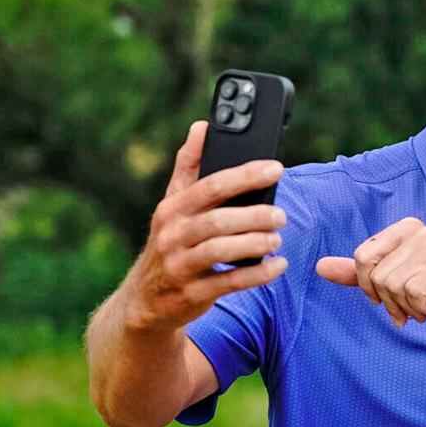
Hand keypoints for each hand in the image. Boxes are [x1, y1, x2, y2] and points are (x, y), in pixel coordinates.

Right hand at [119, 121, 288, 332]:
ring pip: (220, 251)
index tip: (276, 167)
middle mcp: (173, 236)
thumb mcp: (173, 205)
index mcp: (172, 209)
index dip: (245, 175)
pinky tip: (278, 265)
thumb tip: (202, 126)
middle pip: (217, 220)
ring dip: (254, 244)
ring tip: (277, 239)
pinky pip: (229, 283)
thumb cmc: (171, 243)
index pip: (210, 186)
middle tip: (280, 215)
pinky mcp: (191, 294)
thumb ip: (188, 167)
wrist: (145, 300)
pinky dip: (257, 274)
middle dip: (254, 216)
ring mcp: (180, 266)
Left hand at [316, 218, 425, 343]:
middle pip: (377, 274)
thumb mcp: (394, 280)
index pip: (362, 257)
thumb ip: (359, 273)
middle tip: (409, 306)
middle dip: (389, 300)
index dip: (369, 286)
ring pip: (393, 285)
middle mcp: (421, 231)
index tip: (387, 298)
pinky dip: (420, 308)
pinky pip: (413, 291)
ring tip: (423, 306)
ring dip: (406, 307)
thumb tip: (320, 266)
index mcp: (405, 228)